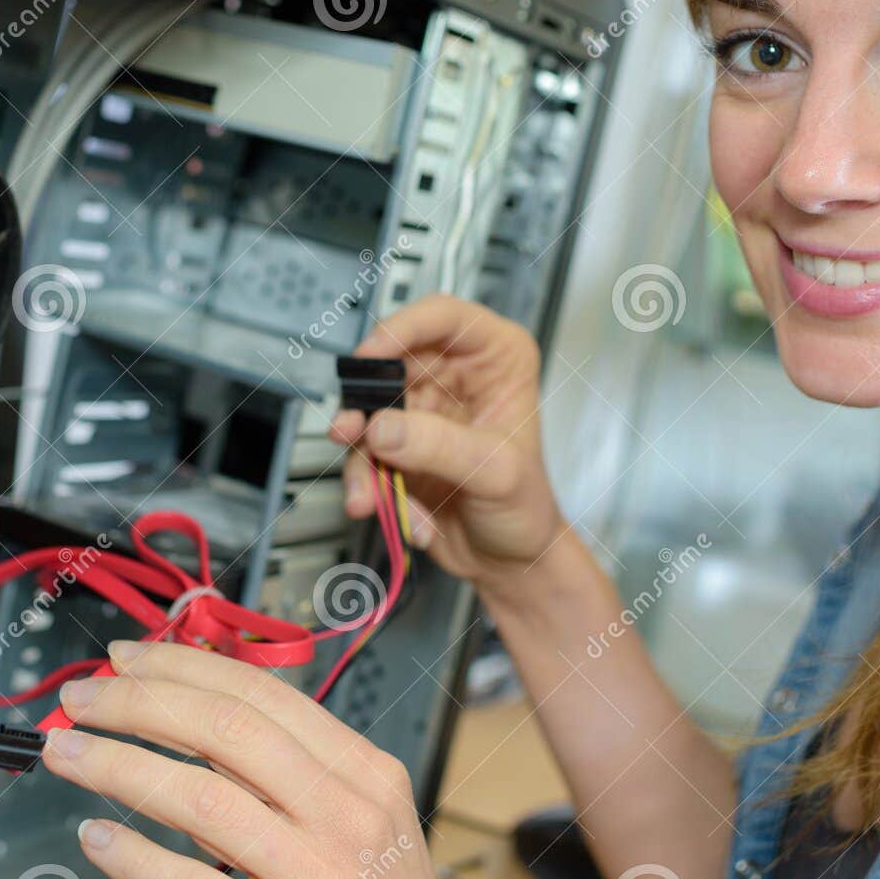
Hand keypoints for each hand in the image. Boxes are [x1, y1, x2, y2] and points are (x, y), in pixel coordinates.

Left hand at [41, 640, 475, 878]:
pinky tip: (97, 841)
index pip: (263, 695)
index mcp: (366, 775)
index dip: (183, 667)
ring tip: (66, 754)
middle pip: (227, 730)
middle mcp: (348, 819)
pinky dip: (135, 860)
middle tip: (82, 698)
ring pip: (202, 802)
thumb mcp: (366, 819)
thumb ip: (293, 772)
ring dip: (118, 767)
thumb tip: (192, 721)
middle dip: (139, 703)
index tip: (127, 659)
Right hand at [329, 294, 565, 591]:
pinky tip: (384, 508)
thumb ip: (439, 446)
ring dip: (362, 458)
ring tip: (367, 494)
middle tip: (352, 433)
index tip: (371, 356)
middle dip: (367, 405)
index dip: (402, 328)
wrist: (509, 562)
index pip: (443, 316)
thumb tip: (383, 426)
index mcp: (495, 358)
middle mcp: (453, 377)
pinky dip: (366, 483)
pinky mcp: (395, 447)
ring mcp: (419, 412)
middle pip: (391, 363)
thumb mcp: (496, 473)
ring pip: (368, 412)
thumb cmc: (526, 509)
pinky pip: (362, 453)